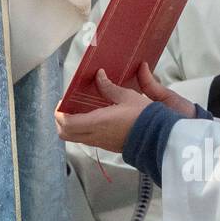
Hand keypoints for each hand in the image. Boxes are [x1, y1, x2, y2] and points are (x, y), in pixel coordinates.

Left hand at [55, 66, 194, 152]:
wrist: (160, 138)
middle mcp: (95, 136)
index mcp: (97, 123)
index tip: (63, 100)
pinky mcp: (108, 145)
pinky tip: (92, 115)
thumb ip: (109, 87)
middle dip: (61, 120)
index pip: (66, 123)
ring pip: (75, 138)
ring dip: (72, 124)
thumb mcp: (127, 96)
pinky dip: (82, 128)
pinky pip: (87, 139)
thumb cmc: (144, 116)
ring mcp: (101, 143)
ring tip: (79, 108)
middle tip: (67, 105)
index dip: (59, 112)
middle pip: (65, 134)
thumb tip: (98, 75)